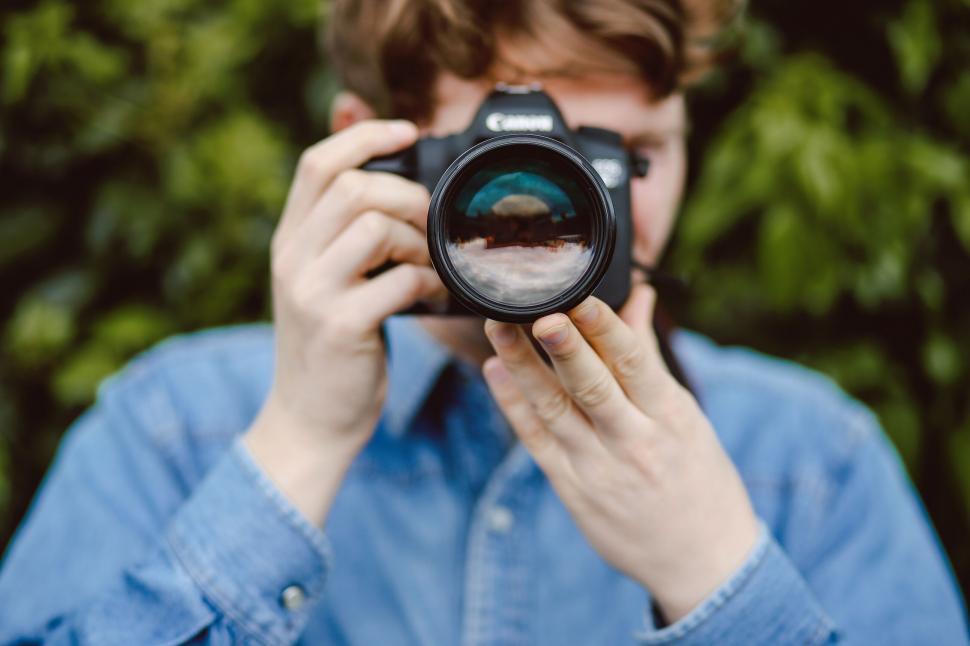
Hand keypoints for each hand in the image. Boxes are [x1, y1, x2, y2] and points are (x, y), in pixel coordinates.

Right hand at [244, 120, 445, 524]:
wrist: (309, 421)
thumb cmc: (331, 347)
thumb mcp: (324, 282)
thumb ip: (344, 234)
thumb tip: (388, 187)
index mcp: (289, 241)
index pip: (318, 162)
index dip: (365, 136)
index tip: (408, 131)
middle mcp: (292, 258)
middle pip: (353, 187)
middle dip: (407, 196)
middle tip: (429, 226)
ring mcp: (312, 292)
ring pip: (375, 226)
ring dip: (418, 241)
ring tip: (427, 266)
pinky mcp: (340, 326)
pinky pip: (397, 280)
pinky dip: (427, 283)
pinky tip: (433, 298)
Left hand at [482, 285, 758, 621]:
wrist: (702, 559)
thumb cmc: (697, 476)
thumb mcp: (685, 415)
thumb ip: (649, 356)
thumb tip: (639, 296)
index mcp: (671, 418)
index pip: (635, 365)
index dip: (606, 330)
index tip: (581, 297)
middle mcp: (634, 442)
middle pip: (592, 387)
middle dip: (563, 349)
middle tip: (537, 311)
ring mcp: (599, 468)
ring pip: (554, 411)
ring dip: (523, 368)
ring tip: (497, 329)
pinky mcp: (572, 489)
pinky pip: (538, 442)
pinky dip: (514, 406)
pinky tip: (495, 372)